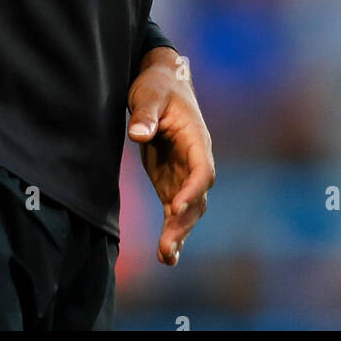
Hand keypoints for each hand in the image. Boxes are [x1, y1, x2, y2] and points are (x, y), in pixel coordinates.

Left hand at [127, 47, 214, 265]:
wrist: (160, 83)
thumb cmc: (157, 86)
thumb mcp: (149, 94)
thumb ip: (145, 114)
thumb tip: (138, 135)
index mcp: (197, 138)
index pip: (202, 170)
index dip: (192, 190)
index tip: (175, 207)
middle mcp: (196, 161)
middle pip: (197, 198)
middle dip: (184, 223)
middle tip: (167, 246)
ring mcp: (184, 174)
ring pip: (189, 211)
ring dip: (179, 234)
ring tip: (165, 258)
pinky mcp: (171, 182)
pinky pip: (175, 211)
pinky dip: (172, 232)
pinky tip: (166, 256)